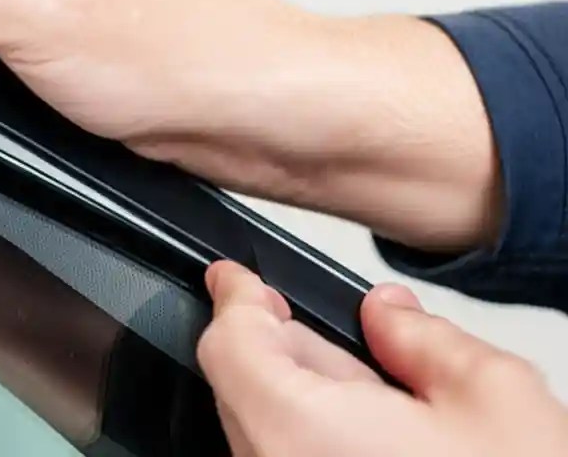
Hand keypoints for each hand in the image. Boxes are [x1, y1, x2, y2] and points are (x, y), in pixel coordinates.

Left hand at [198, 261, 567, 456]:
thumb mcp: (493, 399)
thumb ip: (422, 340)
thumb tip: (386, 315)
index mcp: (298, 430)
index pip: (229, 346)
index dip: (235, 300)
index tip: (237, 280)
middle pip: (243, 390)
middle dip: (283, 351)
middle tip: (342, 337)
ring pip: (266, 436)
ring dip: (307, 405)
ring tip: (385, 407)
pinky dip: (317, 444)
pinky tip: (380, 447)